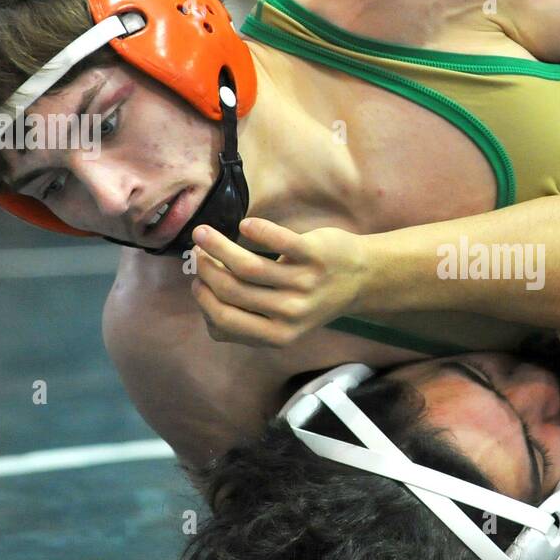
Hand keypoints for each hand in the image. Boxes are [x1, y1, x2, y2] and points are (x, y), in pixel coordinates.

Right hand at [190, 218, 365, 347]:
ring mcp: (304, 284)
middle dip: (206, 269)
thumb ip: (248, 322)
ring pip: (247, 266)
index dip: (204, 300)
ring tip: (204, 233)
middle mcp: (291, 312)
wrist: (362, 278)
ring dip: (217, 246)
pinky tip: (245, 225)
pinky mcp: (315, 255)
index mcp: (278, 335)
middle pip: (231, 289)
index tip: (197, 281)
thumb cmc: (311, 297)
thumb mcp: (283, 324)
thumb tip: (205, 304)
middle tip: (198, 254)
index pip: (224, 320)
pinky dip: (256, 230)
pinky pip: (279, 241)